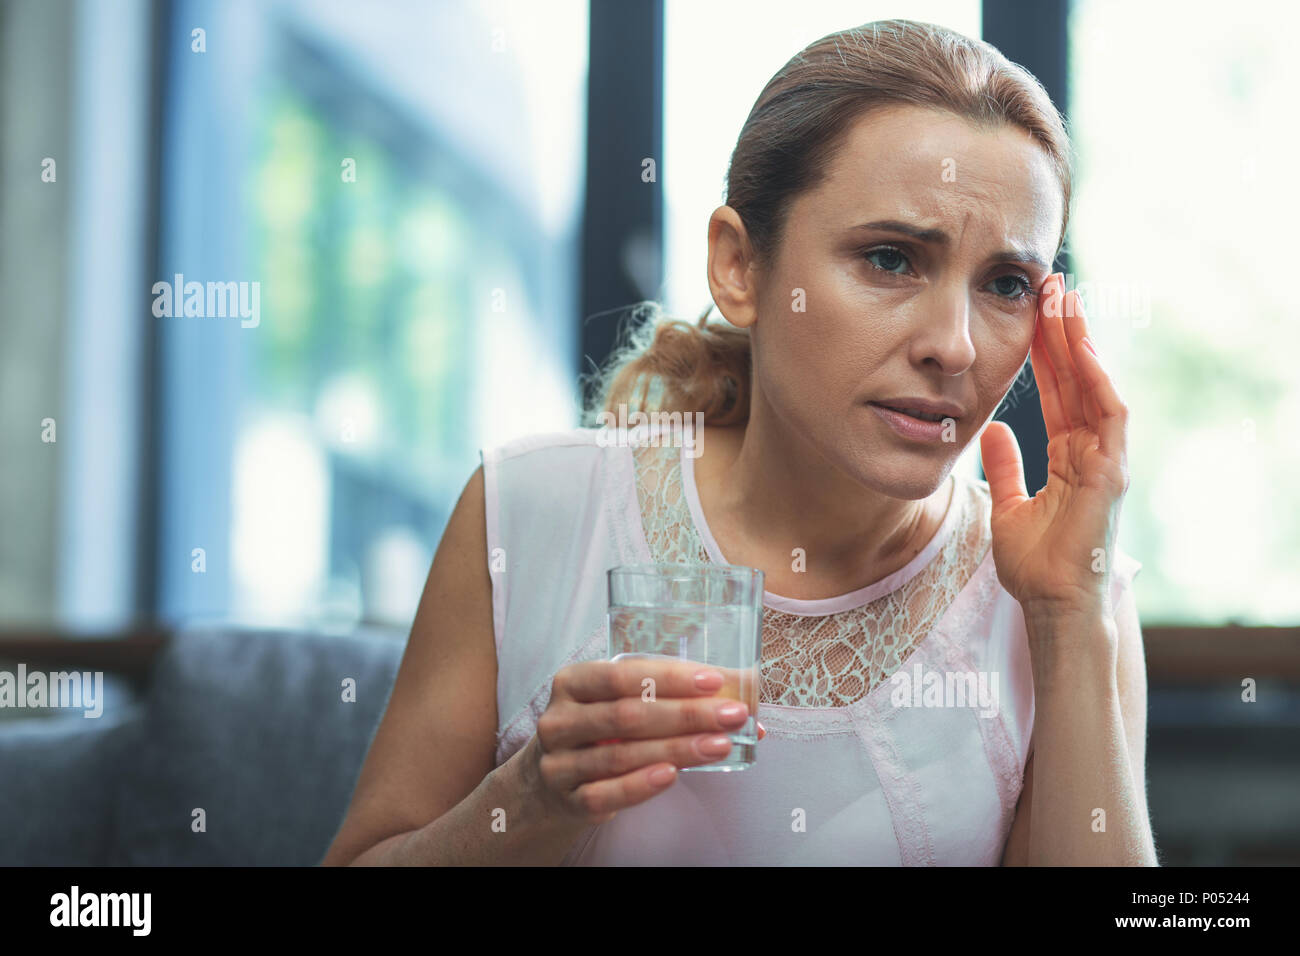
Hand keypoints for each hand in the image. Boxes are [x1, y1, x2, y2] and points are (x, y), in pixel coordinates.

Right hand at [521, 658, 757, 825]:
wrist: (550, 781)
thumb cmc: (599, 730)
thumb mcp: (622, 701)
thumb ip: (674, 691)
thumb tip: (745, 686)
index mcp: (573, 682)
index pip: (621, 675)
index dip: (669, 678)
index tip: (714, 680)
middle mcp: (559, 720)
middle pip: (626, 716)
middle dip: (686, 714)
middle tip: (732, 715)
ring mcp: (560, 763)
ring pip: (622, 756)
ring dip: (677, 749)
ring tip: (720, 745)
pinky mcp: (569, 800)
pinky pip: (607, 794)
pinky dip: (641, 785)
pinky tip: (674, 775)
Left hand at [979, 272, 1130, 616]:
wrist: (1051, 603)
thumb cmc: (1034, 565)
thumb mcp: (1007, 504)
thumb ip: (1005, 465)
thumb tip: (991, 429)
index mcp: (1068, 455)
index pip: (1057, 390)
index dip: (1045, 350)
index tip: (1031, 311)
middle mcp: (1090, 450)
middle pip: (1077, 378)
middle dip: (1063, 331)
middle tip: (1049, 284)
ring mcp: (1105, 459)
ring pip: (1095, 386)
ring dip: (1080, 342)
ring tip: (1063, 299)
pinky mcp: (1112, 472)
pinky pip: (1109, 416)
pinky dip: (1097, 381)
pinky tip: (1082, 350)